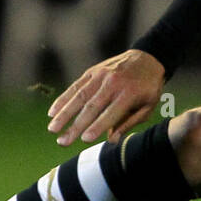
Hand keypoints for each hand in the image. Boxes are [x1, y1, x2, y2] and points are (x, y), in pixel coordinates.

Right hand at [47, 50, 165, 146]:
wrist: (147, 58)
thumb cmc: (148, 89)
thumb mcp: (148, 107)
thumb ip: (129, 123)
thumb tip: (112, 140)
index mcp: (129, 94)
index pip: (111, 113)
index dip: (97, 126)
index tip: (84, 140)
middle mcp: (113, 83)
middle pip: (91, 107)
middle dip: (75, 126)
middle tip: (62, 142)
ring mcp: (101, 75)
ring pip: (79, 96)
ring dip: (64, 114)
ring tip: (52, 129)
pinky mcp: (92, 72)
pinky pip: (75, 86)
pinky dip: (63, 99)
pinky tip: (53, 112)